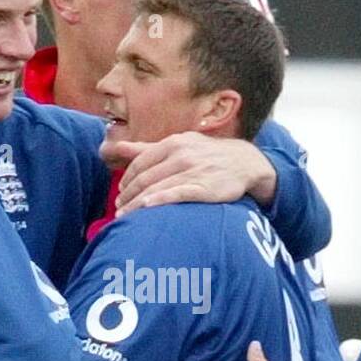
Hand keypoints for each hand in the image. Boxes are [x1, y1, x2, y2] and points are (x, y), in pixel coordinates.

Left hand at [103, 132, 276, 215]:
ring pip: (157, 188)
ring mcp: (193, 171)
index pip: (141, 163)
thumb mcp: (179, 144)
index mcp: (172, 143)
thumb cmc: (206, 154)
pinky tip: (147, 207)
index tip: (120, 193)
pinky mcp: (204, 187)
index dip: (127, 179)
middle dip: (129, 195)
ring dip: (137, 203)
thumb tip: (116, 148)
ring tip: (125, 216)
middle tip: (119, 209)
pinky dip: (160, 200)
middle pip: (146, 178)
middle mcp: (181, 155)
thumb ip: (146, 149)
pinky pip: (178, 194)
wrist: (244, 162)